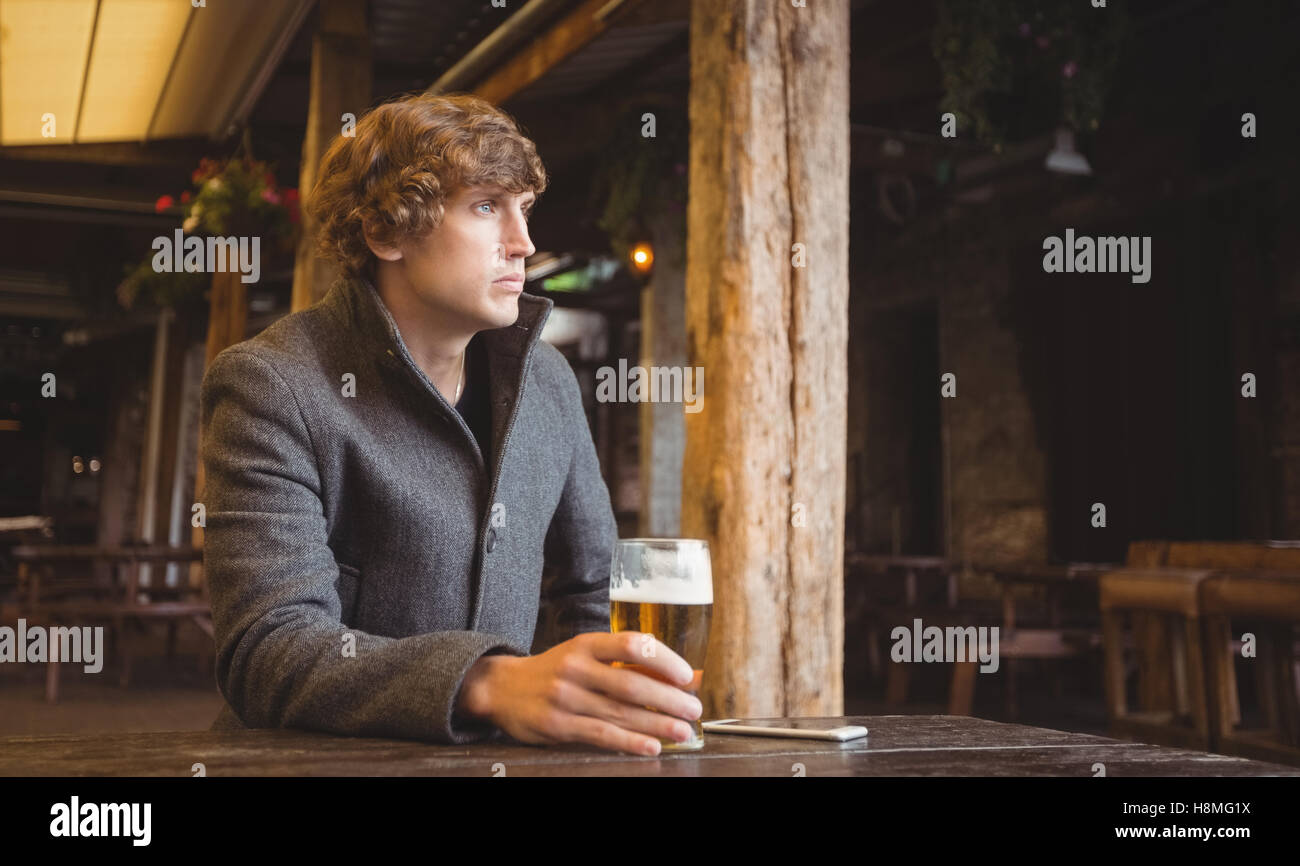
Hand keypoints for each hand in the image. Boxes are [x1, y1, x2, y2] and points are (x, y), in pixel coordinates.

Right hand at [458, 632, 703, 755]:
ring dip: (657, 724)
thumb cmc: (555, 670)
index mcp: (586, 644)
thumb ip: (627, 662)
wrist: (502, 687)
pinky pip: (601, 735)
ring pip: (620, 712)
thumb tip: (681, 675)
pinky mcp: (558, 726)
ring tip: (683, 731)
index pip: (632, 644)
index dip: (664, 659)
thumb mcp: (585, 654)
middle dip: (668, 698)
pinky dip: (630, 743)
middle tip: (694, 709)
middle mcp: (575, 667)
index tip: (687, 675)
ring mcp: (565, 697)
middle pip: (631, 683)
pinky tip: (652, 746)